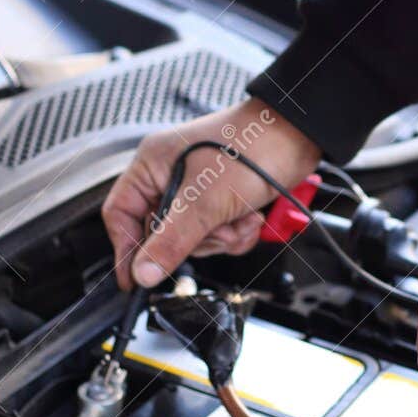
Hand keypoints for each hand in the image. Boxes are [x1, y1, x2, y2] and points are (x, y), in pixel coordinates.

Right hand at [102, 98, 320, 288]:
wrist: (297, 136)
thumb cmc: (250, 147)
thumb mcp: (204, 201)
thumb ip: (170, 241)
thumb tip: (143, 273)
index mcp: (152, 166)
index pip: (121, 215)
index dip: (126, 249)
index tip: (133, 280)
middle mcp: (170, 178)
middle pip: (161, 235)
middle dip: (195, 241)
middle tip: (214, 230)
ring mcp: (197, 191)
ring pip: (194, 240)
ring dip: (221, 237)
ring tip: (238, 217)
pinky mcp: (222, 202)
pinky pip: (218, 236)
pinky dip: (236, 234)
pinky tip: (249, 218)